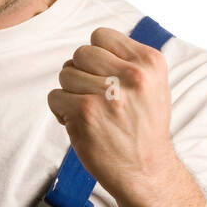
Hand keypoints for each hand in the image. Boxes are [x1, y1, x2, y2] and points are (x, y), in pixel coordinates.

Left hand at [47, 28, 177, 206]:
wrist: (147, 171)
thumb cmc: (144, 126)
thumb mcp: (152, 84)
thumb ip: (127, 60)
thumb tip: (91, 45)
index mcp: (149, 62)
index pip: (101, 35)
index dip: (96, 55)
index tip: (104, 75)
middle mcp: (132, 75)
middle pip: (80, 53)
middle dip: (81, 73)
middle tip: (94, 96)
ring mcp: (108, 94)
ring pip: (65, 74)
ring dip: (71, 92)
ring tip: (90, 111)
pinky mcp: (86, 114)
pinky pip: (55, 96)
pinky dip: (61, 110)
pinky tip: (78, 122)